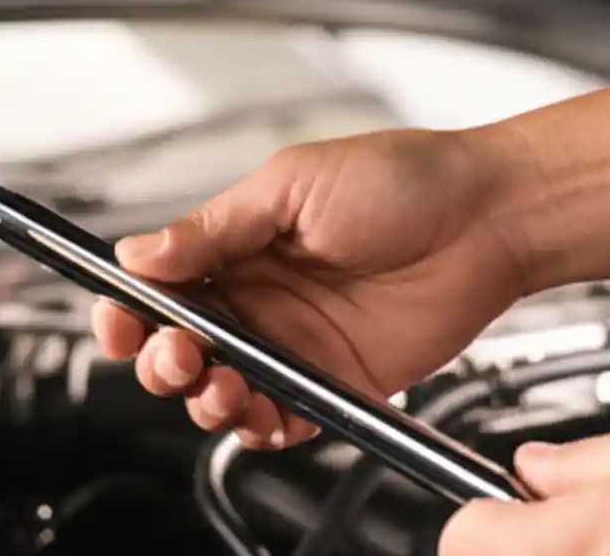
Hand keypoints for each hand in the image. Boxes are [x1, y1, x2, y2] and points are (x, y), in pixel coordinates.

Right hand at [91, 128, 530, 448]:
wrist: (489, 217)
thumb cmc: (406, 181)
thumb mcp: (294, 183)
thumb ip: (216, 226)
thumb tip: (140, 251)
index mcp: (241, 245)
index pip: (163, 287)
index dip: (132, 309)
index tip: (120, 320)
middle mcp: (264, 298)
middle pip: (182, 348)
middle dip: (161, 361)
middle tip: (178, 353)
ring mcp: (299, 343)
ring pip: (224, 391)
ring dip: (205, 399)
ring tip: (222, 385)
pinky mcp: (338, 380)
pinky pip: (283, 418)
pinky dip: (260, 427)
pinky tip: (259, 413)